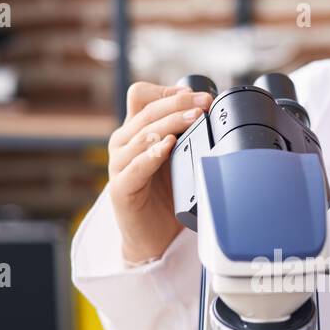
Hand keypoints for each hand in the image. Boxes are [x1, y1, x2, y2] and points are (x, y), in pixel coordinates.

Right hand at [106, 82, 213, 263]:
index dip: (166, 91)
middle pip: (146, 111)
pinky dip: (152, 154)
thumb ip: (186, 135)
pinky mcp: (121, 189)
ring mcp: (119, 166)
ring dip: (170, 124)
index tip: (196, 94)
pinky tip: (168, 147)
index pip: (141, 96)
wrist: (153, 237)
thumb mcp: (179, 157)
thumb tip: (211, 111)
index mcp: (135, 131)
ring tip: (193, 119)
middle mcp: (123, 144)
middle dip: (178, 103)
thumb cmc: (167, 196)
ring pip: (142, 135)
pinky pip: (135, 167)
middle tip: (203, 103)